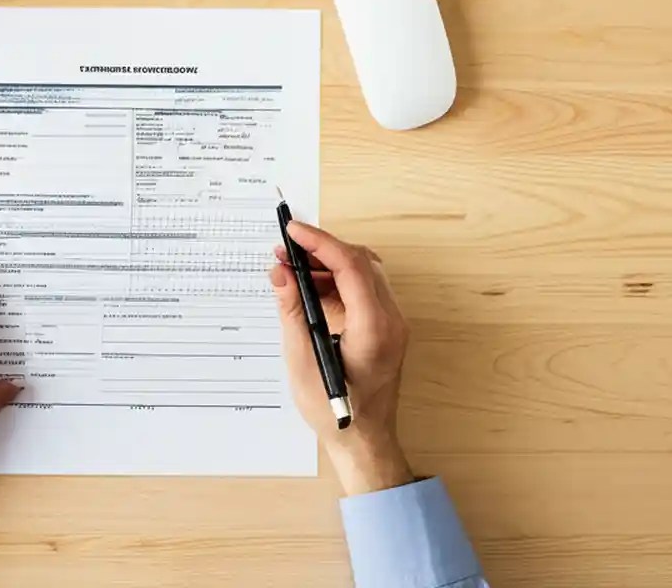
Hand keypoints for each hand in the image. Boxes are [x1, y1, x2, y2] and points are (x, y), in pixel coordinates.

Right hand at [270, 222, 413, 495]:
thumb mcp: (303, 360)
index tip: (293, 230)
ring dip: (328, 263)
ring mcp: (391, 324)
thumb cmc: (336, 411)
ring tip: (290, 267)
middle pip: (360, 262)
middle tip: (285, 249)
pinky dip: (336, 280)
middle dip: (321, 248)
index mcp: (375, 329)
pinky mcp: (383, 328)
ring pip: (363, 272)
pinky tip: (308, 287)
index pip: (351, 266)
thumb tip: (281, 274)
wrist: (364, 440)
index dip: (320, 242)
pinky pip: (362, 290)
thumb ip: (292, 312)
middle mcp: (390, 321)